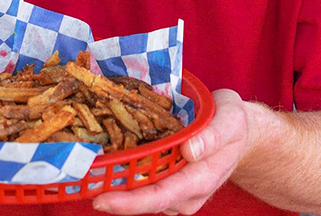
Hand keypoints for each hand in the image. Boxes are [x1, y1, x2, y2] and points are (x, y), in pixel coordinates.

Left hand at [93, 89, 249, 214]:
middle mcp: (186, 193)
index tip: (101, 198)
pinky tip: (108, 163)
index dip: (130, 202)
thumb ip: (212, 135)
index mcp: (200, 178)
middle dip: (114, 196)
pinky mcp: (170, 182)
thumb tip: (189, 151)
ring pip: (142, 193)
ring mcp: (177, 191)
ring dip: (116, 185)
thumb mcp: (230, 118)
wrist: (238, 131)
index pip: (161, 196)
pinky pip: (145, 183)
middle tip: (81, 183)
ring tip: (88, 170)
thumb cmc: (233, 122)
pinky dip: (126, 175)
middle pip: (145, 200)